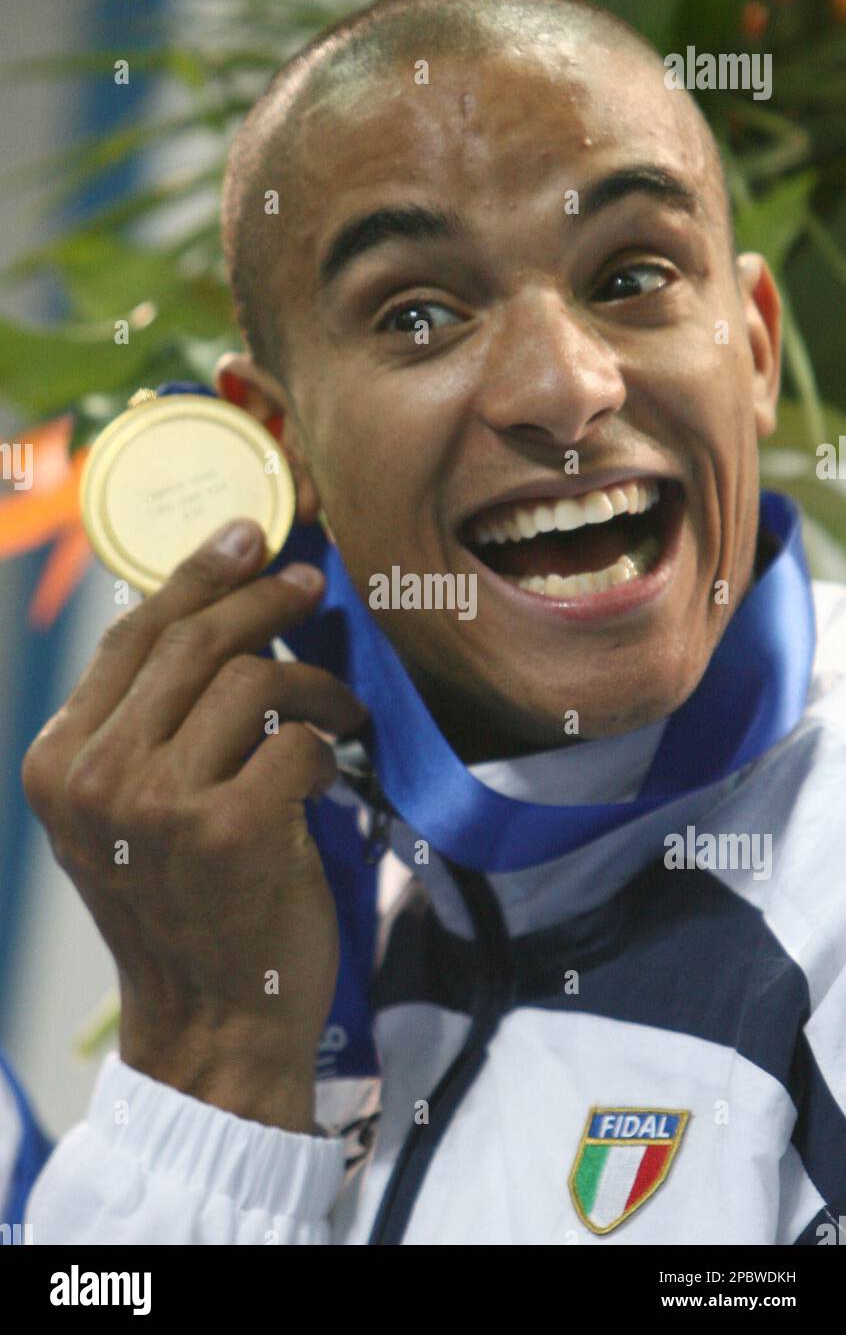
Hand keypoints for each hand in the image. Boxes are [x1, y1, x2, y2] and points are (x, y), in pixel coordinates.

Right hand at [22, 519, 366, 1130]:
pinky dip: (330, 748)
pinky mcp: (229, 832)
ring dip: (313, 685)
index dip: (196, 575)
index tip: (247, 536)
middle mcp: (94, 778)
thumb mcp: (131, 812)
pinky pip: (299, 743)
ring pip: (251, 682)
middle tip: (311, 587)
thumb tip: (208, 615)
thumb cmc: (185, 907)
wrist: (211, 1021)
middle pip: (192, 642)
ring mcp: (156, 805)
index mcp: (59, 762)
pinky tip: (334, 772)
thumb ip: (148, 724)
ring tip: (341, 708)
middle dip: (263, 601)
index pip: (131, 636)